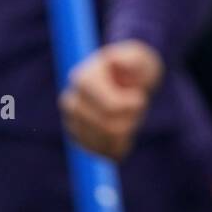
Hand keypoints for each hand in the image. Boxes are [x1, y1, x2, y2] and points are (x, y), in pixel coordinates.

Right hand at [60, 39, 164, 160]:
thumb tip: (115, 62)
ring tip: (130, 116)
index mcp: (83, 78)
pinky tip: (125, 134)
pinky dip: (119, 147)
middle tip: (137, 105)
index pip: (111, 108)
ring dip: (126, 133)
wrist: (125, 78)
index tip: (140, 97)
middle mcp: (71, 101)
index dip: (133, 107)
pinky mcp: (78, 138)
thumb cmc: (135, 66)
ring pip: (105, 143)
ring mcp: (72, 121)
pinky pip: (102, 153)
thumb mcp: (140, 57)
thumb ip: (131, 60)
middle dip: (130, 120)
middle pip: (108, 127)